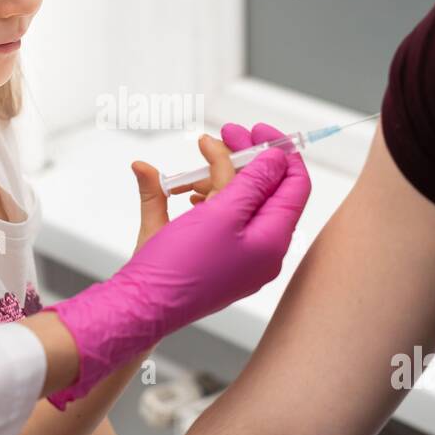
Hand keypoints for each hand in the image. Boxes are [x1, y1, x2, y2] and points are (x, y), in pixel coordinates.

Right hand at [47, 122, 310, 409]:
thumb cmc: (180, 265)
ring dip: (219, 177)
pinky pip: (221, 220)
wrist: (140, 306)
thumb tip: (276, 159)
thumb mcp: (221, 213)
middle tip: (221, 134)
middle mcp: (261, 251)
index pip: (293, 185)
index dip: (278, 152)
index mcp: (272, 240)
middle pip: (265, 191)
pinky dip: (208, 200)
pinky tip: (188, 192)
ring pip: (239, 203)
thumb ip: (252, 181)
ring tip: (193, 170)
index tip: (254, 128)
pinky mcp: (216, 260)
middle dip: (243, 158)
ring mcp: (239, 258)